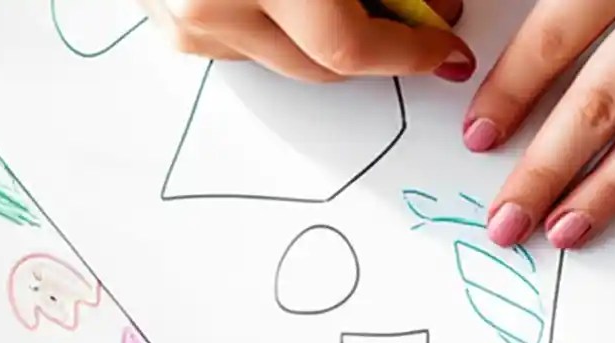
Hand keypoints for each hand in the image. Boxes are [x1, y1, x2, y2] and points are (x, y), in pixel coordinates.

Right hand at [140, 0, 474, 82]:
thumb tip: (426, 4)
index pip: (350, 48)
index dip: (408, 50)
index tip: (443, 49)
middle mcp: (215, 4)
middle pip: (321, 64)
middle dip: (375, 45)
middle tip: (415, 15)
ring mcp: (186, 20)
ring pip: (283, 57)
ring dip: (319, 32)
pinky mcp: (170, 25)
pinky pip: (242, 43)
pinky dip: (274, 20)